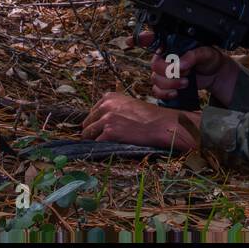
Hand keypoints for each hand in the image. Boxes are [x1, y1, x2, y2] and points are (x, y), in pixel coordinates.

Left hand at [81, 91, 199, 151]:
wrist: (161, 124)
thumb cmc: (148, 117)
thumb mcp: (128, 104)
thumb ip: (112, 109)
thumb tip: (98, 122)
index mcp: (109, 97)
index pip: (92, 113)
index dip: (96, 124)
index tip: (101, 130)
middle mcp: (105, 105)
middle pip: (87, 124)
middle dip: (93, 133)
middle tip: (102, 141)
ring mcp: (106, 119)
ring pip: (88, 135)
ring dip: (94, 142)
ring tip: (105, 146)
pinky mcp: (109, 133)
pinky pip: (96, 144)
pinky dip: (101, 148)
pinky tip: (109, 150)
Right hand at [140, 30, 236, 103]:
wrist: (215, 74)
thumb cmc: (209, 59)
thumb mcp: (206, 52)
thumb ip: (193, 55)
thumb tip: (181, 63)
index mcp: (172, 45)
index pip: (152, 39)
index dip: (140, 39)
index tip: (130, 41)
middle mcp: (165, 57)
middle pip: (154, 64)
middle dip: (168, 71)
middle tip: (184, 74)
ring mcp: (165, 72)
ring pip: (155, 79)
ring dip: (170, 84)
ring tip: (186, 83)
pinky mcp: (167, 85)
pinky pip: (157, 91)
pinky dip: (166, 93)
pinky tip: (176, 93)